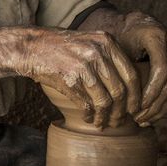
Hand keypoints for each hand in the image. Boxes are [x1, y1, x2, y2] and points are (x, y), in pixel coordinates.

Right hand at [18, 28, 141, 128]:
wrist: (31, 46)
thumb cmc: (60, 47)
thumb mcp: (88, 41)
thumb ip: (108, 56)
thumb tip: (130, 85)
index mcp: (107, 42)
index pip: (131, 74)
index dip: (136, 96)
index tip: (135, 109)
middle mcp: (98, 52)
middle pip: (120, 90)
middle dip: (122, 111)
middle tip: (119, 121)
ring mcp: (84, 65)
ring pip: (104, 101)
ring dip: (105, 117)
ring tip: (102, 123)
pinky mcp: (70, 79)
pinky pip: (86, 104)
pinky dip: (90, 115)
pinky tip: (89, 118)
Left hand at [114, 12, 166, 125]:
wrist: (132, 24)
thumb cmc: (119, 37)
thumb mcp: (116, 47)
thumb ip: (118, 67)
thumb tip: (114, 97)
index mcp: (157, 35)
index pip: (162, 69)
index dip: (151, 92)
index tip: (136, 107)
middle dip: (155, 104)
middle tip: (138, 118)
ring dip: (161, 107)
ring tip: (144, 120)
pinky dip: (166, 102)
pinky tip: (152, 114)